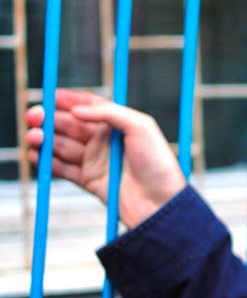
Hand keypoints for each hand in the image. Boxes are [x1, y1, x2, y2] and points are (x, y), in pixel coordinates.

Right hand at [25, 89, 185, 227]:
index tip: (49, 95)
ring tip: (34, 137)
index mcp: (118, 124)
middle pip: (70, 125)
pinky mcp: (89, 180)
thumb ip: (110, 113)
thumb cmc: (158, 162)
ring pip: (62, 146)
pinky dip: (47, 163)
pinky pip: (63, 169)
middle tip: (35, 118)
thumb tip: (76, 110)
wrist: (161, 202)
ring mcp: (96, 160)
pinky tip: (36, 157)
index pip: (89, 106)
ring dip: (45, 140)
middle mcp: (105, 141)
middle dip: (50, 120)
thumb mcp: (142, 127)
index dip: (69, 100)